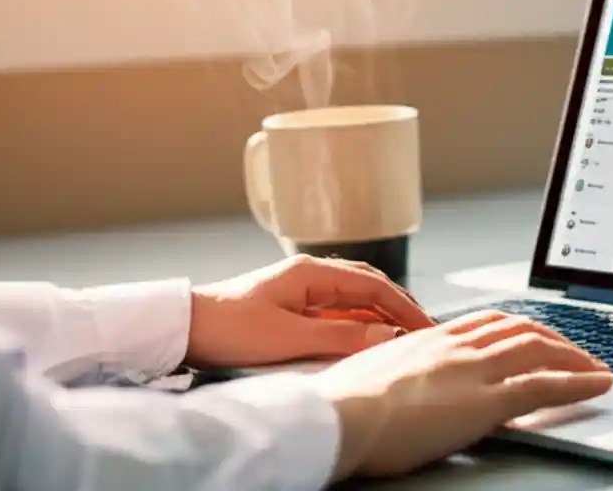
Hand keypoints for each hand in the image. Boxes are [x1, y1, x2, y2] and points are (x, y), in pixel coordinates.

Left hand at [185, 255, 433, 367]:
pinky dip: (360, 323)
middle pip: (369, 286)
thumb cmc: (230, 330)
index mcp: (313, 272)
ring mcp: (301, 289)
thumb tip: (388, 336)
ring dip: (382, 315)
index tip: (429, 327)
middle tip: (426, 329)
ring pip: (355, 299)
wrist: (184, 329)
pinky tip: (370, 339)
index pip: (375, 286)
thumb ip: (341, 338)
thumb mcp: (289, 338)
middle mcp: (311, 274)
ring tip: (405, 334)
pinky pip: (337, 311)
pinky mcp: (292, 307)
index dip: (405, 307)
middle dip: (400, 307)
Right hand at [315, 309, 612, 480]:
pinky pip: (544, 386)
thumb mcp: (373, 373)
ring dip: (575, 358)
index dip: (521, 327)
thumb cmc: (340, 406)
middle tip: (576, 353)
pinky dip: (578, 382)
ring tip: (596, 370)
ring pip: (540, 351)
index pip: (489, 321)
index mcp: (429, 336)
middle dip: (555, 339)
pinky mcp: (484, 401)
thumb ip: (401, 369)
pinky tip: (597, 385)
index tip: (537, 335)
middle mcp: (456, 345)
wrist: (332, 418)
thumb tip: (404, 379)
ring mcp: (473, 369)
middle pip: (521, 329)